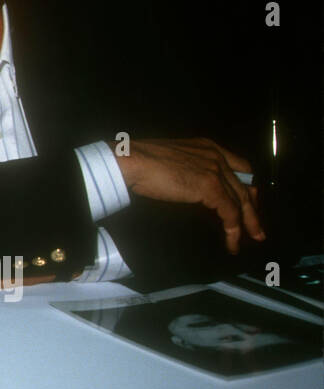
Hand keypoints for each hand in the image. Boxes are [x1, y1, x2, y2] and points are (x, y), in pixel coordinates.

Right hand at [115, 137, 264, 253]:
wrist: (132, 161)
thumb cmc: (142, 160)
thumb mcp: (173, 160)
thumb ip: (189, 169)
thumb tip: (192, 186)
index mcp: (208, 146)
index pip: (241, 166)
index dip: (247, 186)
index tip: (249, 202)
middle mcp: (216, 156)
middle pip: (245, 186)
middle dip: (253, 209)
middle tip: (256, 227)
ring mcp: (215, 170)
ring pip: (241, 201)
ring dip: (247, 224)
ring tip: (250, 239)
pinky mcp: (210, 186)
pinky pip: (229, 212)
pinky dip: (233, 230)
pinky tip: (231, 241)